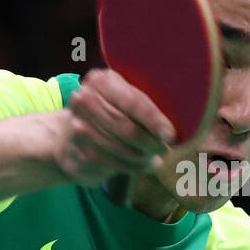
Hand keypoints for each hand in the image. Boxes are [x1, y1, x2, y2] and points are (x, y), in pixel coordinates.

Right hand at [55, 68, 177, 186]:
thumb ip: (143, 101)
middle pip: (129, 130)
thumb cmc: (108, 114)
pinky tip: (140, 165)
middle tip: (164, 148)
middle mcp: (84, 102)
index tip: (170, 134)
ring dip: (144, 158)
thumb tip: (182, 117)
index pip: (133, 102)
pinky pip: (115, 167)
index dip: (154, 120)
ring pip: (124, 151)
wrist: (67, 137)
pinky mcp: (78, 156)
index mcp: (100, 81)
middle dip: (152, 142)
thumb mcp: (122, 97)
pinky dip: (133, 168)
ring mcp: (78, 130)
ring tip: (153, 156)